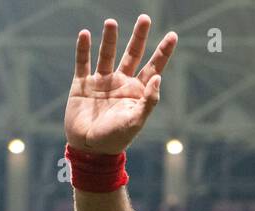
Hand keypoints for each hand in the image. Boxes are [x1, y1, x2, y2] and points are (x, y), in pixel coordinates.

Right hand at [64, 15, 177, 154]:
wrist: (88, 149)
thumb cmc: (115, 139)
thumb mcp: (135, 122)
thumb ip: (148, 100)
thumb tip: (159, 77)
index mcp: (137, 92)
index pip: (154, 68)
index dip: (163, 52)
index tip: (173, 35)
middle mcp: (121, 83)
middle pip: (133, 54)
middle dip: (139, 37)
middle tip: (145, 18)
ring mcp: (101, 82)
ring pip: (107, 54)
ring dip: (109, 38)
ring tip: (111, 22)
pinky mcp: (82, 84)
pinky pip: (82, 62)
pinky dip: (83, 49)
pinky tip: (85, 34)